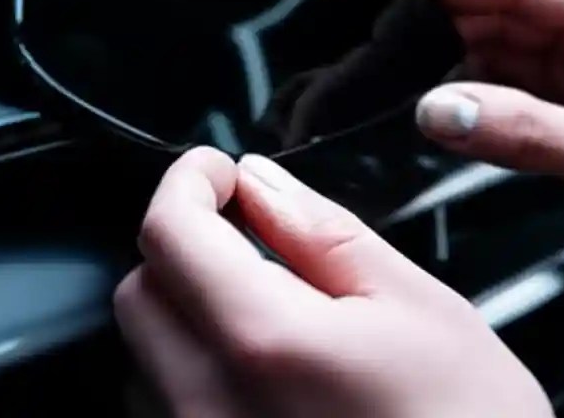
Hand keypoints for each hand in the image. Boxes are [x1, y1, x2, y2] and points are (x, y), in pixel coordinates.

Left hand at [114, 147, 551, 417]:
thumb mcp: (420, 310)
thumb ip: (323, 235)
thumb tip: (261, 183)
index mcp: (263, 343)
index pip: (169, 232)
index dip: (190, 182)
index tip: (217, 170)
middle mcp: (209, 405)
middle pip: (143, 292)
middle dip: (186, 246)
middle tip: (250, 235)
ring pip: (149, 355)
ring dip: (192, 315)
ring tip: (277, 321)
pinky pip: (170, 409)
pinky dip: (202, 373)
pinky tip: (270, 378)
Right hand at [416, 0, 563, 298]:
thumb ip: (527, 133)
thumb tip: (440, 109)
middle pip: (510, 10)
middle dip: (448, 16)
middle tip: (381, 29)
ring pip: (505, 50)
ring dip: (455, 59)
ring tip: (398, 66)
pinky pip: (512, 91)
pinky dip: (474, 97)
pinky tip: (440, 102)